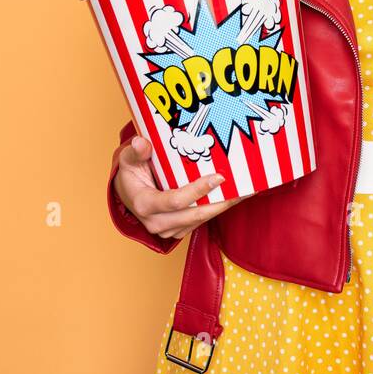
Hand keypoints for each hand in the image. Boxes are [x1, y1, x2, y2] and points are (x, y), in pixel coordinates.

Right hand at [114, 133, 244, 239]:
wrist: (127, 194)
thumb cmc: (130, 174)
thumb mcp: (128, 159)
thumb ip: (135, 151)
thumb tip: (141, 142)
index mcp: (144, 204)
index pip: (175, 201)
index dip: (198, 191)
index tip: (219, 177)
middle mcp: (155, 222)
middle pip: (193, 215)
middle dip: (219, 203)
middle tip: (242, 188)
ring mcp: (167, 230)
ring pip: (200, 221)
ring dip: (222, 208)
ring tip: (245, 192)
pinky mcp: (177, 231)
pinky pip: (200, 223)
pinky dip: (216, 211)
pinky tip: (233, 198)